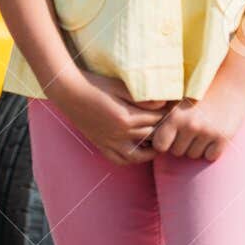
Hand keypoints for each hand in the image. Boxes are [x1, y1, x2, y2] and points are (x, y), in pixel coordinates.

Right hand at [45, 68, 166, 165]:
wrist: (69, 92)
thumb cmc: (95, 84)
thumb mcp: (120, 86)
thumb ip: (141, 97)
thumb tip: (163, 103)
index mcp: (126, 117)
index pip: (156, 119)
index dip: (168, 114)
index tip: (174, 110)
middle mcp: (119, 133)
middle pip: (151, 135)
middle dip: (163, 129)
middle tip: (171, 124)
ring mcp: (109, 142)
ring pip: (138, 154)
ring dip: (151, 149)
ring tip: (158, 141)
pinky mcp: (101, 144)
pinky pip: (119, 160)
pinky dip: (132, 159)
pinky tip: (138, 151)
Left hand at [149, 76, 244, 161]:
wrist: (231, 81)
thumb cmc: (201, 91)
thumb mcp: (179, 99)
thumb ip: (165, 116)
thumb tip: (147, 138)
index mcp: (175, 116)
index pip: (160, 146)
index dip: (164, 143)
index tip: (170, 136)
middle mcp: (190, 125)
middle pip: (177, 152)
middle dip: (181, 144)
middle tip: (190, 131)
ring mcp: (207, 132)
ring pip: (194, 155)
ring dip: (196, 147)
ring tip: (202, 130)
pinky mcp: (223, 138)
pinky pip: (211, 156)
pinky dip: (211, 150)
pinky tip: (213, 136)